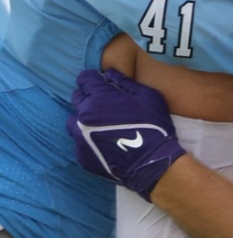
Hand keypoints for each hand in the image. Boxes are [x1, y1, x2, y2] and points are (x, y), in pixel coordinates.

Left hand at [69, 69, 185, 199]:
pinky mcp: (81, 154)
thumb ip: (126, 83)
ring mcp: (80, 135)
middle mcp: (84, 113)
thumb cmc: (154, 127)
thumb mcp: (149, 98)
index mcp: (99, 97)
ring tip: (100, 127)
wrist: (151, 163)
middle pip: (77, 98)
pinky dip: (89, 140)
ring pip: (74, 121)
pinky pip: (80, 141)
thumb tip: (110, 74)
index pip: (84, 79)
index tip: (103, 85)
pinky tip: (104, 144)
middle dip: (89, 98)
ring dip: (84, 120)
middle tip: (105, 106)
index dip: (94, 80)